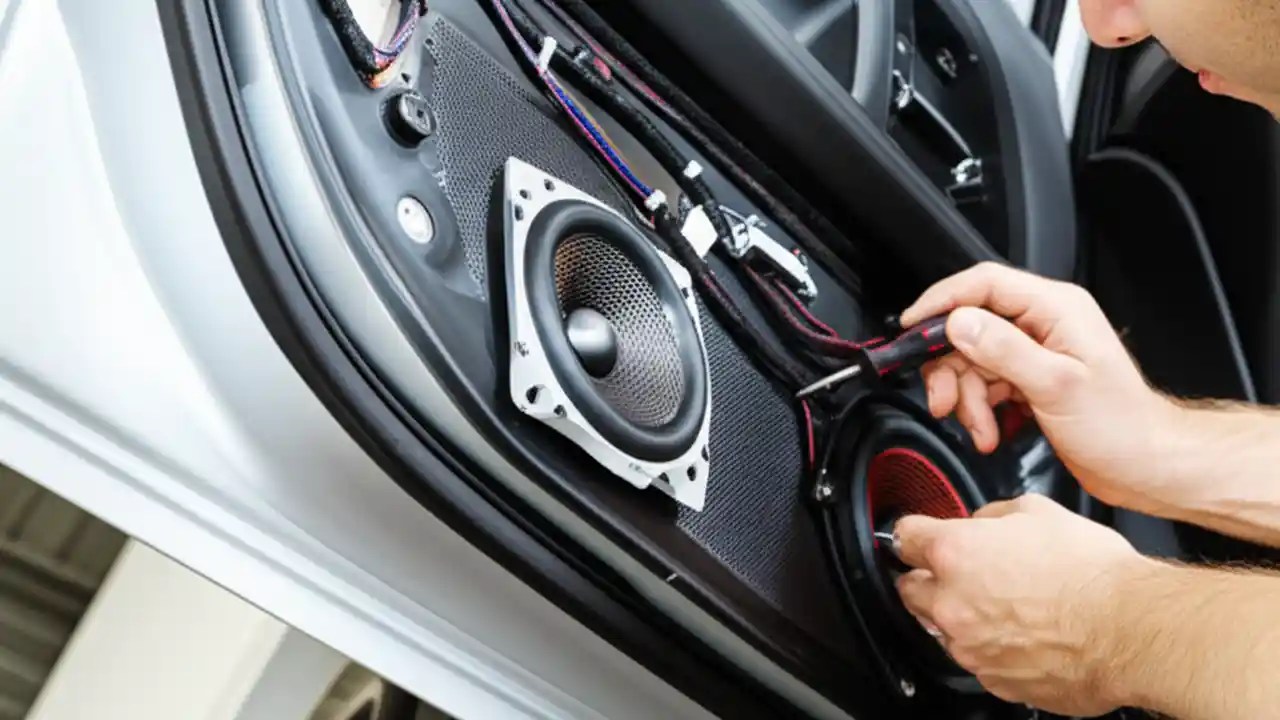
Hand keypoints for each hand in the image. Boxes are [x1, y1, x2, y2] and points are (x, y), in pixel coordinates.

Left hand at [894, 494, 1152, 715]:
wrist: (1130, 629)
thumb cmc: (1093, 572)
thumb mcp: (1039, 511)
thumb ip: (993, 515)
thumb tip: (981, 523)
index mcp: (955, 553)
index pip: (905, 537)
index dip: (916, 533)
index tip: (921, 536)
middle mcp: (952, 604)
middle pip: (910, 588)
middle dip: (928, 578)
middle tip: (959, 572)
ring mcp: (970, 647)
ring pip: (939, 628)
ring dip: (957, 615)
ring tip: (1001, 605)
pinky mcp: (994, 680)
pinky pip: (976, 660)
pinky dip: (989, 648)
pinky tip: (1021, 635)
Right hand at [901, 262, 1173, 510]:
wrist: (1147, 466)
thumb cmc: (1122, 427)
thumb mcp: (1057, 385)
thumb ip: (1004, 350)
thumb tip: (959, 323)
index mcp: (1056, 309)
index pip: (984, 284)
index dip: (942, 301)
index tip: (913, 327)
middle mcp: (1044, 324)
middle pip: (969, 327)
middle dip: (950, 368)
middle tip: (943, 400)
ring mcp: (1036, 352)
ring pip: (972, 360)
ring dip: (966, 398)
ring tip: (977, 427)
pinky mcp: (1031, 379)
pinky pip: (985, 384)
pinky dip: (979, 410)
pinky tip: (990, 431)